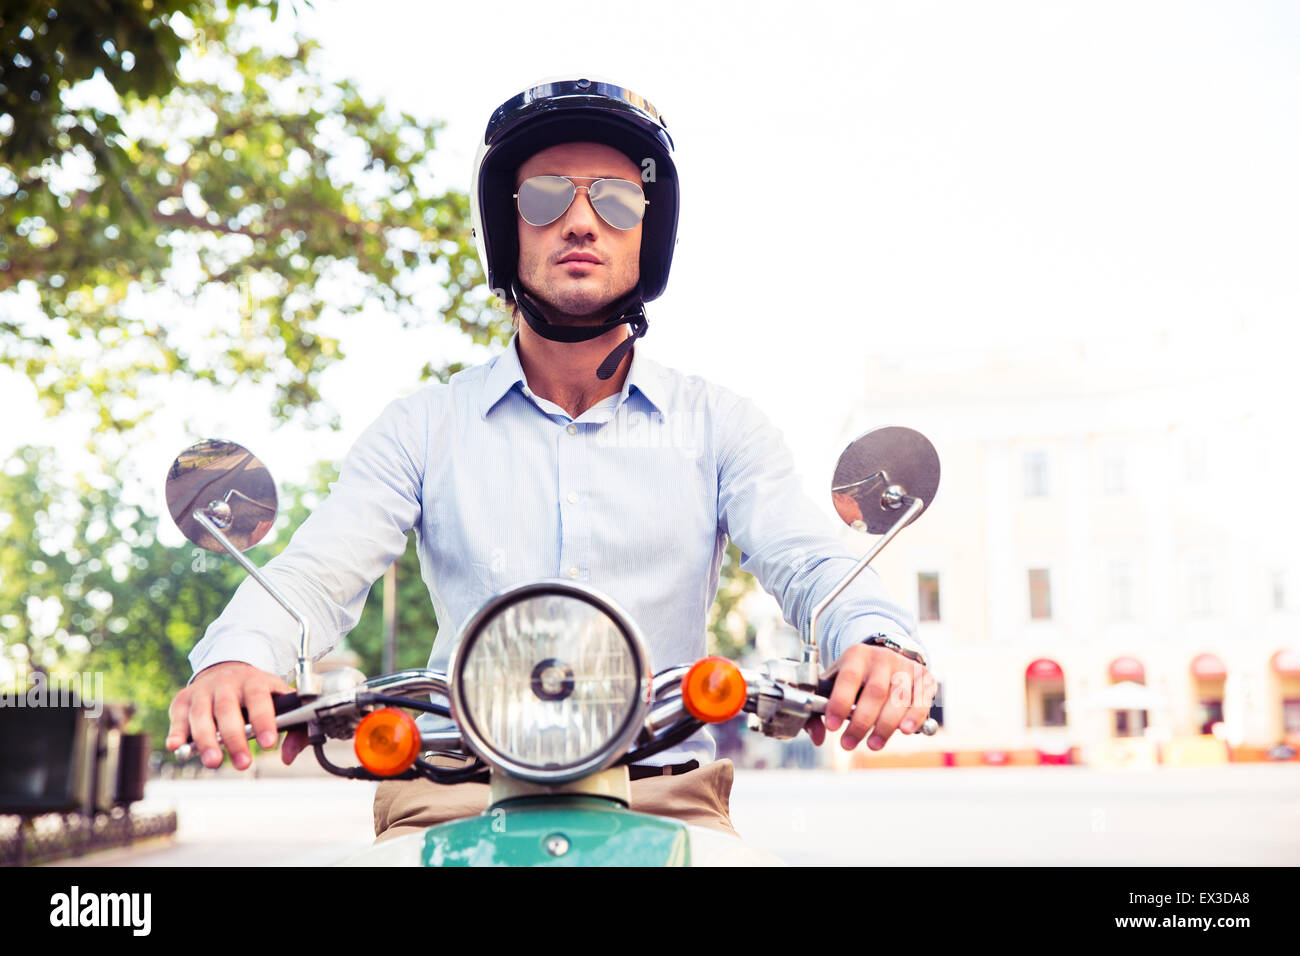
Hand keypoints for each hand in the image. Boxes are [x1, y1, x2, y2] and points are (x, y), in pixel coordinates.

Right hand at [166, 661, 295, 769]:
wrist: (227, 670)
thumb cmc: (256, 691)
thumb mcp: (280, 699)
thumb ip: (293, 727)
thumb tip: (288, 757)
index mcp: (253, 681)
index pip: (259, 698)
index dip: (264, 720)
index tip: (268, 743)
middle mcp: (226, 684)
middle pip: (227, 709)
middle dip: (234, 738)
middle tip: (243, 763)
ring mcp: (202, 691)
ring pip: (201, 715)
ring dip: (206, 741)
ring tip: (214, 762)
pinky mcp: (182, 701)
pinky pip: (178, 718)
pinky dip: (176, 733)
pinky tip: (177, 747)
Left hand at [804, 643, 936, 750]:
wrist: (885, 655)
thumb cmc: (856, 675)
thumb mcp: (835, 682)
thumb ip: (819, 709)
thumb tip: (817, 737)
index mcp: (856, 655)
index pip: (848, 678)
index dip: (840, 703)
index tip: (831, 726)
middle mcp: (882, 658)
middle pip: (875, 692)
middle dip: (861, 723)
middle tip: (848, 744)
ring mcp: (905, 667)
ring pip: (898, 699)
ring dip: (885, 726)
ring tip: (873, 744)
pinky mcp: (924, 678)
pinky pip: (921, 700)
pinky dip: (914, 717)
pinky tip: (904, 730)